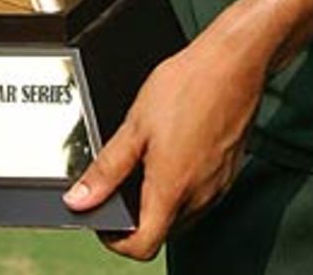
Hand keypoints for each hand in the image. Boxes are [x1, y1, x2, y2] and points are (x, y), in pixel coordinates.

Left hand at [62, 22, 265, 259]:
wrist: (232, 65)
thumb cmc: (188, 87)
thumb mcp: (134, 126)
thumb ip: (106, 169)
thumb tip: (80, 199)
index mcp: (172, 190)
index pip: (143, 247)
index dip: (116, 240)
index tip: (102, 218)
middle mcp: (199, 198)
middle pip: (161, 231)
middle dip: (135, 216)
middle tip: (118, 181)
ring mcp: (217, 188)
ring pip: (180, 215)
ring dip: (158, 199)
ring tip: (144, 159)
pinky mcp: (227, 175)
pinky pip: (198, 196)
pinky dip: (179, 185)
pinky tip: (170, 151)